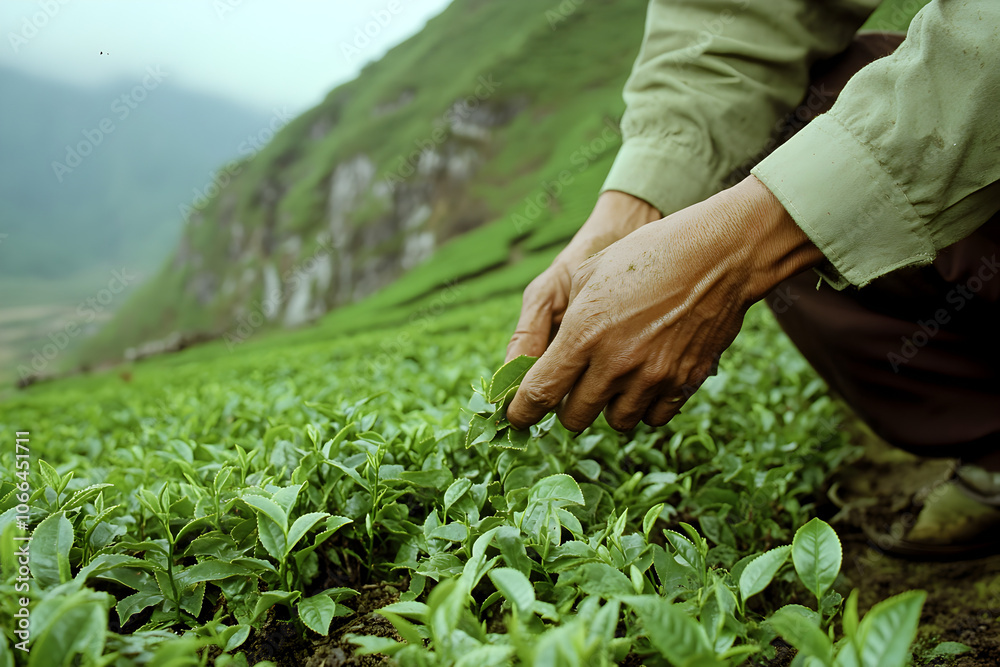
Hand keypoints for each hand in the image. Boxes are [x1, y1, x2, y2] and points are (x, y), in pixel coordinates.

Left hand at [506, 176, 822, 431]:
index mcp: (583, 333)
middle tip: (573, 389)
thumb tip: (530, 361)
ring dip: (608, 406)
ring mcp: (652, 377)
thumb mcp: (586, 274)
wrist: (717, 255)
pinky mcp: (684, 383)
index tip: (519, 415)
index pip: (540, 392)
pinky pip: (653, 418)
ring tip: (614, 379)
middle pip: (575, 417)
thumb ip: (554, 322)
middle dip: (567, 407)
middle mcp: (615, 362)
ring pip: (615, 421)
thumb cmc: (645, 255)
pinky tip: (644, 381)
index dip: (523, 411)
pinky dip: (644, 406)